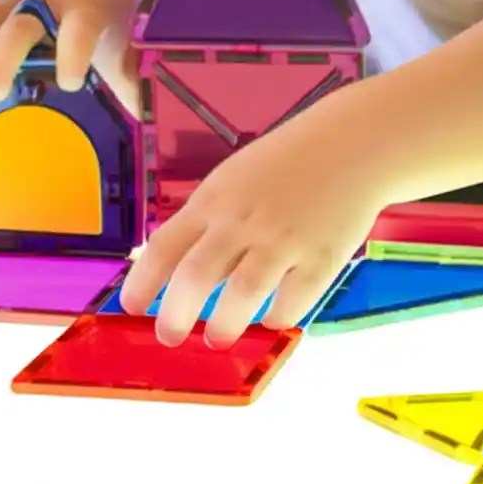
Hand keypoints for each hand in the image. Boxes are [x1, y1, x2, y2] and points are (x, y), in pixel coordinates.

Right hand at [0, 0, 138, 109]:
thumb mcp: (123, 40)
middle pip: (19, 22)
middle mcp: (47, 0)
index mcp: (85, 9)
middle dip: (1, 56)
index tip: (68, 82)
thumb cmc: (106, 11)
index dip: (72, 51)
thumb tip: (146, 121)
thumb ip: (130, 80)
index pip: (78, 26)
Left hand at [119, 108, 384, 348]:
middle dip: (175, 316)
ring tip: (218, 337)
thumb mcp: (233, 181)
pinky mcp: (321, 258)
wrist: (351, 145)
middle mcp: (243, 221)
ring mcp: (283, 240)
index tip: (131, 307)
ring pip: (242, 295)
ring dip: (224, 325)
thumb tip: (180, 277)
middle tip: (169, 336)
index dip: (142, 282)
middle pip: (195, 277)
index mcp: (214, 200)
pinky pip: (292, 302)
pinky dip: (276, 317)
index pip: (165, 246)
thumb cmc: (286, 165)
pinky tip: (271, 319)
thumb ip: (208, 222)